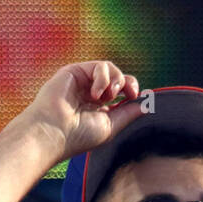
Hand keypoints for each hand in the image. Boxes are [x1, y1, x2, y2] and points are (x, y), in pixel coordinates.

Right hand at [23, 61, 143, 162]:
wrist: (56, 131)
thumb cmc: (79, 135)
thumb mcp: (111, 126)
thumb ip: (128, 114)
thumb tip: (146, 104)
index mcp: (100, 108)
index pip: (122, 93)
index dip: (133, 91)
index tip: (137, 98)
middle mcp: (91, 94)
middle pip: (118, 78)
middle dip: (128, 83)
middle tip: (130, 93)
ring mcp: (83, 82)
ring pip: (110, 69)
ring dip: (116, 81)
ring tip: (108, 96)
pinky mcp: (75, 71)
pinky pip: (98, 66)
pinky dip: (103, 78)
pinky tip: (96, 93)